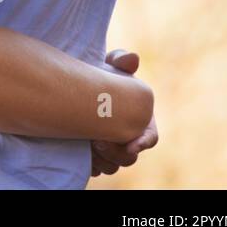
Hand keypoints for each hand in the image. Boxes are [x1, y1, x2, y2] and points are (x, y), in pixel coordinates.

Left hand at [91, 48, 158, 176]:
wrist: (75, 87)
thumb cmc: (101, 76)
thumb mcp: (110, 66)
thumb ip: (121, 60)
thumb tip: (132, 58)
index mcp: (141, 121)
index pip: (150, 138)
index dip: (143, 143)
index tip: (131, 145)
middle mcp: (128, 138)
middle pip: (129, 158)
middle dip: (117, 153)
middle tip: (98, 141)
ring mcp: (111, 148)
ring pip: (113, 166)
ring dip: (103, 160)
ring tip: (88, 146)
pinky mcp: (95, 155)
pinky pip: (97, 168)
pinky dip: (91, 164)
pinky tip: (80, 153)